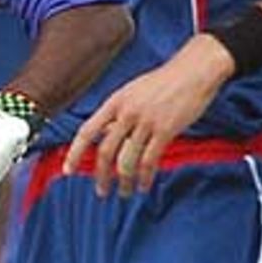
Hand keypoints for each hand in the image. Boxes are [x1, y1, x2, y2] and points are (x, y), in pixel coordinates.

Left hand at [64, 34, 233, 195]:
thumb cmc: (164, 81)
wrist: (194, 70)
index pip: (87, 131)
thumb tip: (104, 133)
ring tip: (125, 193)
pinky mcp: (165, 130)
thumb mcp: (133, 91)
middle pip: (105, 151)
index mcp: (115, 102)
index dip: (74, 152)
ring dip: (124, 182)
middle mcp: (126, 113)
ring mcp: (145, 122)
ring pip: (127, 161)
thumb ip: (117, 113)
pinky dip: (145, 177)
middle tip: (102, 192)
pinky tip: (144, 186)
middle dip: (101, 176)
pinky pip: (149, 161)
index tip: (67, 170)